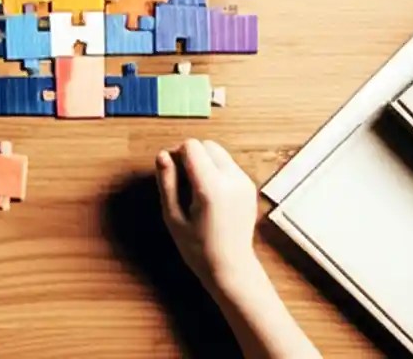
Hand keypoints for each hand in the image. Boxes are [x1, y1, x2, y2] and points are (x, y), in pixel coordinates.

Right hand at [156, 139, 259, 286]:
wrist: (231, 267)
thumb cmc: (198, 248)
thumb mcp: (173, 217)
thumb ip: (167, 183)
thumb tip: (162, 155)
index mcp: (211, 187)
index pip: (192, 146)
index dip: (176, 154)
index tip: (170, 171)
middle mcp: (232, 180)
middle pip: (207, 145)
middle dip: (191, 155)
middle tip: (180, 180)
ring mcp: (244, 182)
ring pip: (219, 152)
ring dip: (204, 161)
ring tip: (195, 188)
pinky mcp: (249, 186)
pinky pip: (228, 165)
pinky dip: (215, 170)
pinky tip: (209, 194)